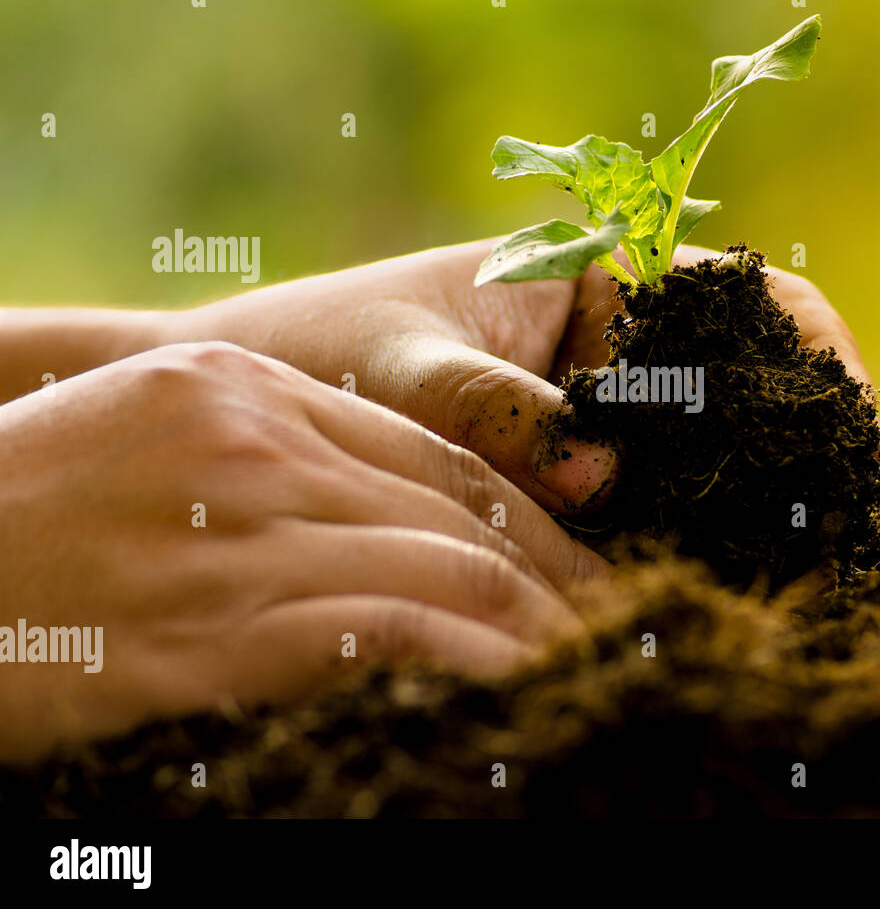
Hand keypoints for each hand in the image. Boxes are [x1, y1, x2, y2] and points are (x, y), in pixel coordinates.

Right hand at [0, 342, 602, 762]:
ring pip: (450, 566)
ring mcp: (239, 531)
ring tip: (593, 663)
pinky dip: (477, 663)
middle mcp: (256, 445)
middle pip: (462, 506)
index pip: (436, 451)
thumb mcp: (144, 448)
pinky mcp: (217, 630)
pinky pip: (394, 636)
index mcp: (243, 391)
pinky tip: (523, 691)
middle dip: (559, 570)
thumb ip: (268, 470)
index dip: (529, 511)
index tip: (578, 561)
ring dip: (540, 624)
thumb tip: (384, 531)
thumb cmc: (13, 523)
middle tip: (618, 618)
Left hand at [166, 241, 871, 511]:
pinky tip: (695, 584)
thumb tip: (600, 476)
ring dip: (749, 508)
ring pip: (715, 458)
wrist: (258, 402)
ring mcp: (607, 418)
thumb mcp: (404, 373)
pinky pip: (662, 508)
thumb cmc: (325, 356)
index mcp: (600, 275)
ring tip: (776, 573)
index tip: (839, 421)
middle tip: (816, 534)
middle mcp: (619, 346)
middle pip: (752, 388)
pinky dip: (689, 542)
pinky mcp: (582, 484)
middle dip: (794, 451)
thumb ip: (493, 411)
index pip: (752, 298)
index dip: (817, 352)